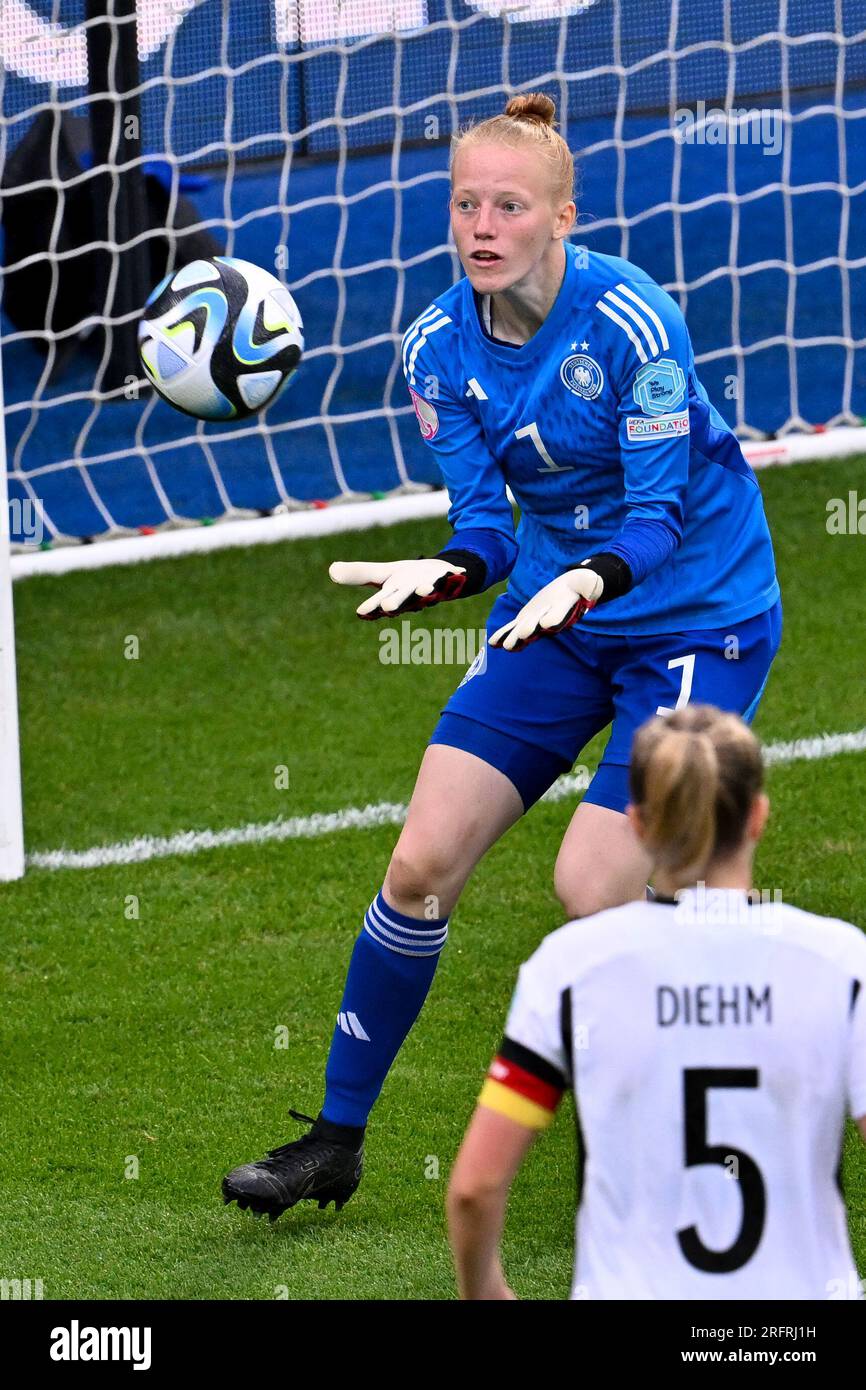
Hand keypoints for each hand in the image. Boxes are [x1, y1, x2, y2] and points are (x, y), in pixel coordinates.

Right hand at [329, 557, 467, 619]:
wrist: (439, 576)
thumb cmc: (407, 579)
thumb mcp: (383, 574)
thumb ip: (359, 574)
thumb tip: (331, 570)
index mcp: (394, 595)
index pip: (379, 602)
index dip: (372, 607)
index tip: (361, 612)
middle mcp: (412, 596)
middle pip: (403, 600)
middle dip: (397, 603)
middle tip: (388, 608)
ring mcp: (432, 590)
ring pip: (430, 593)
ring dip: (428, 591)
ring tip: (426, 589)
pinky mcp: (449, 582)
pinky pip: (453, 580)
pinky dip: (455, 577)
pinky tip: (458, 572)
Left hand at [489, 566, 602, 650]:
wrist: (571, 588)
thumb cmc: (582, 585)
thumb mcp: (587, 582)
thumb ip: (589, 585)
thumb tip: (593, 589)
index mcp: (564, 611)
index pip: (558, 617)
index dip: (553, 619)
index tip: (548, 623)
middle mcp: (549, 620)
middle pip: (539, 628)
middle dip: (530, 631)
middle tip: (522, 635)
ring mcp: (536, 621)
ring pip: (524, 631)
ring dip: (515, 638)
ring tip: (505, 645)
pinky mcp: (526, 618)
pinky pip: (514, 627)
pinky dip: (504, 633)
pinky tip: (493, 643)